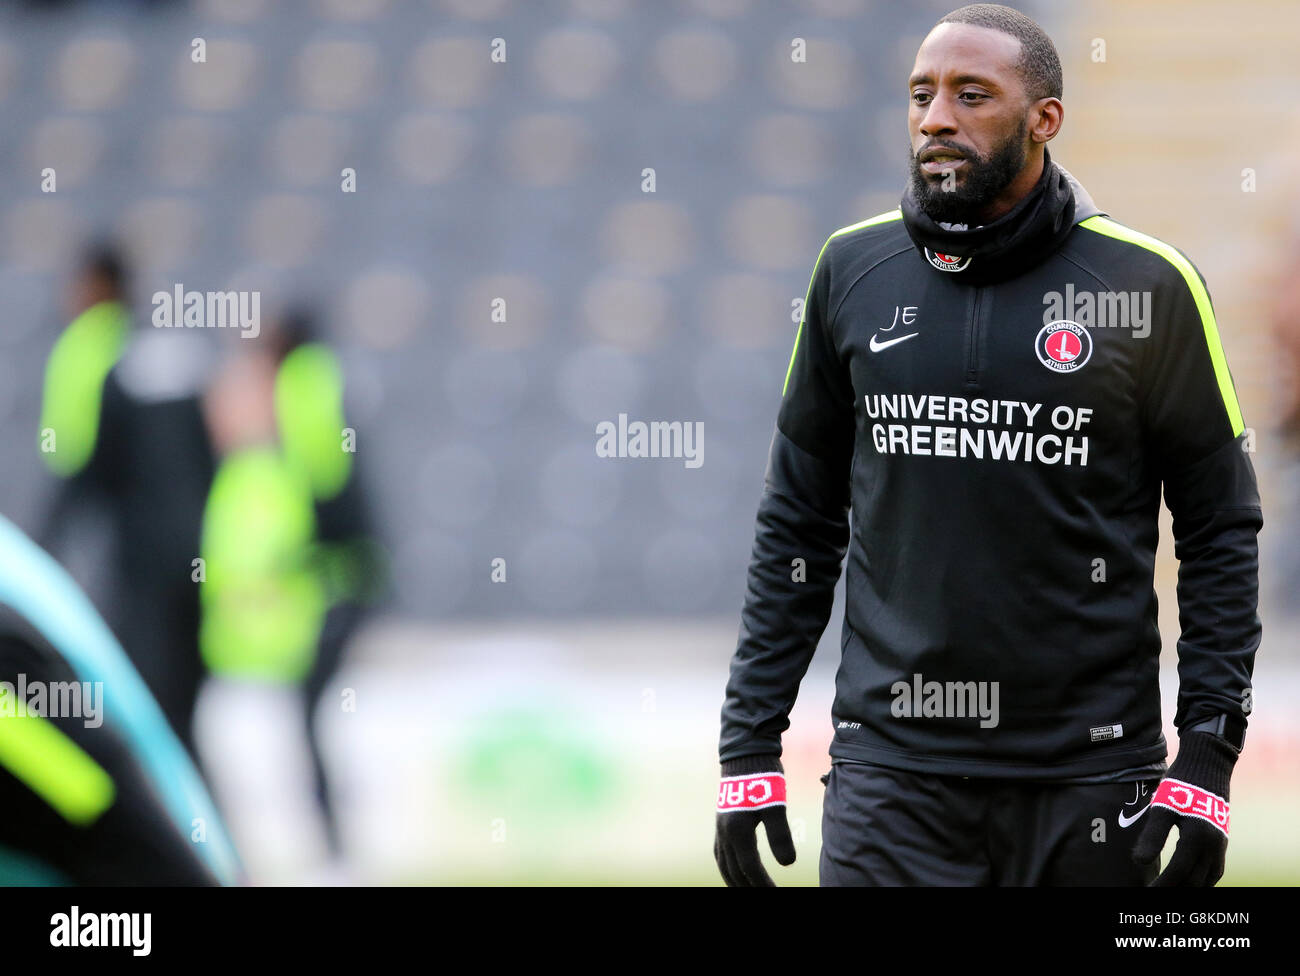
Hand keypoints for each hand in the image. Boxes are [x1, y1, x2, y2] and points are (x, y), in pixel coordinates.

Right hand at [714, 756, 796, 885]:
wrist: (745, 754)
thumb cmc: (763, 778)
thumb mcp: (776, 806)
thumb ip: (780, 835)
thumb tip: (788, 864)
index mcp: (737, 831)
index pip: (750, 868)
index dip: (763, 884)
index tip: (776, 893)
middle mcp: (724, 833)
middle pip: (734, 870)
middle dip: (748, 887)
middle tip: (764, 896)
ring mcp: (720, 827)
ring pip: (723, 863)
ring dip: (734, 880)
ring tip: (744, 890)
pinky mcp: (721, 821)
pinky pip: (720, 852)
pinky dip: (727, 867)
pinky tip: (733, 869)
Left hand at [1132, 731, 1236, 886]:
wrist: (1207, 765)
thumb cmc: (1180, 784)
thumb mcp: (1162, 808)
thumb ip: (1152, 836)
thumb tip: (1138, 862)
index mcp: (1197, 839)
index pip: (1178, 873)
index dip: (1162, 886)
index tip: (1147, 892)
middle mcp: (1213, 845)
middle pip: (1195, 881)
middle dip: (1175, 890)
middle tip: (1155, 894)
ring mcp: (1220, 843)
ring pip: (1208, 878)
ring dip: (1191, 888)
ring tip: (1171, 891)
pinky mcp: (1222, 839)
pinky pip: (1215, 869)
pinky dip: (1204, 880)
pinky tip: (1192, 881)